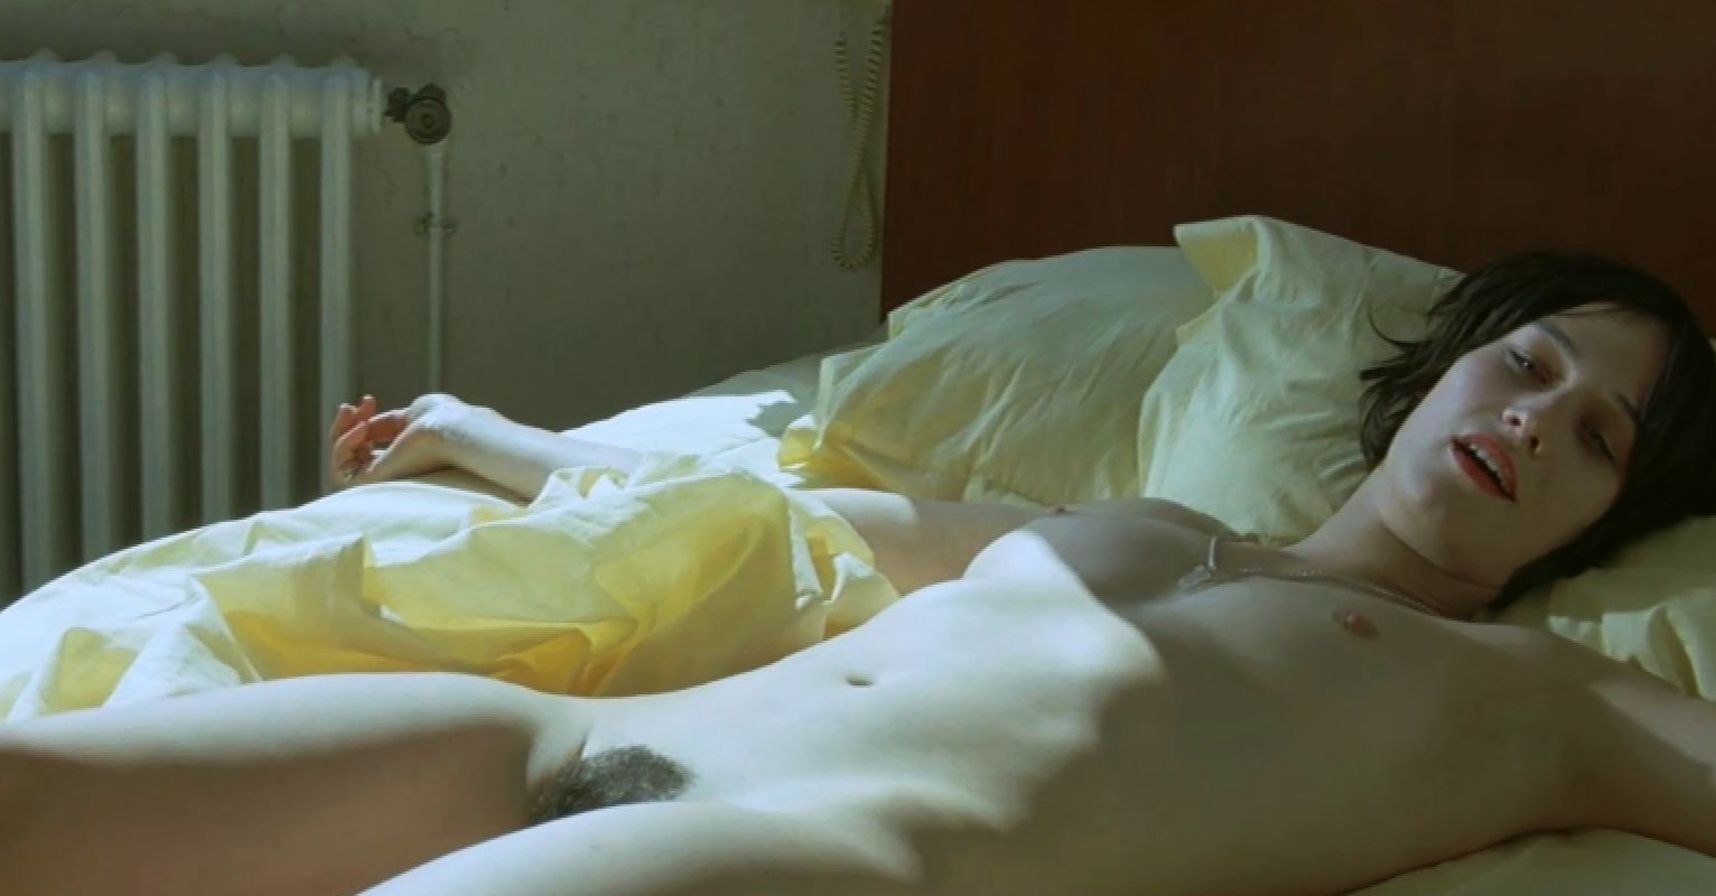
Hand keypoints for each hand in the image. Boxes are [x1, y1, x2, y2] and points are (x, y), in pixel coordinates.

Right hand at [327, 393, 471, 488]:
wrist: (450, 429)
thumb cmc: (442, 419)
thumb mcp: (409, 416)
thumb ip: (385, 424)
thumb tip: (362, 427)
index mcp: (403, 458)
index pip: (367, 446)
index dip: (360, 420)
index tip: (369, 400)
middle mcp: (391, 474)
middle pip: (349, 455)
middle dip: (345, 426)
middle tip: (350, 406)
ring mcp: (381, 482)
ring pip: (341, 462)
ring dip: (339, 433)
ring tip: (352, 413)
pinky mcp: (371, 486)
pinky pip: (340, 470)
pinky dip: (344, 445)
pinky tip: (361, 429)